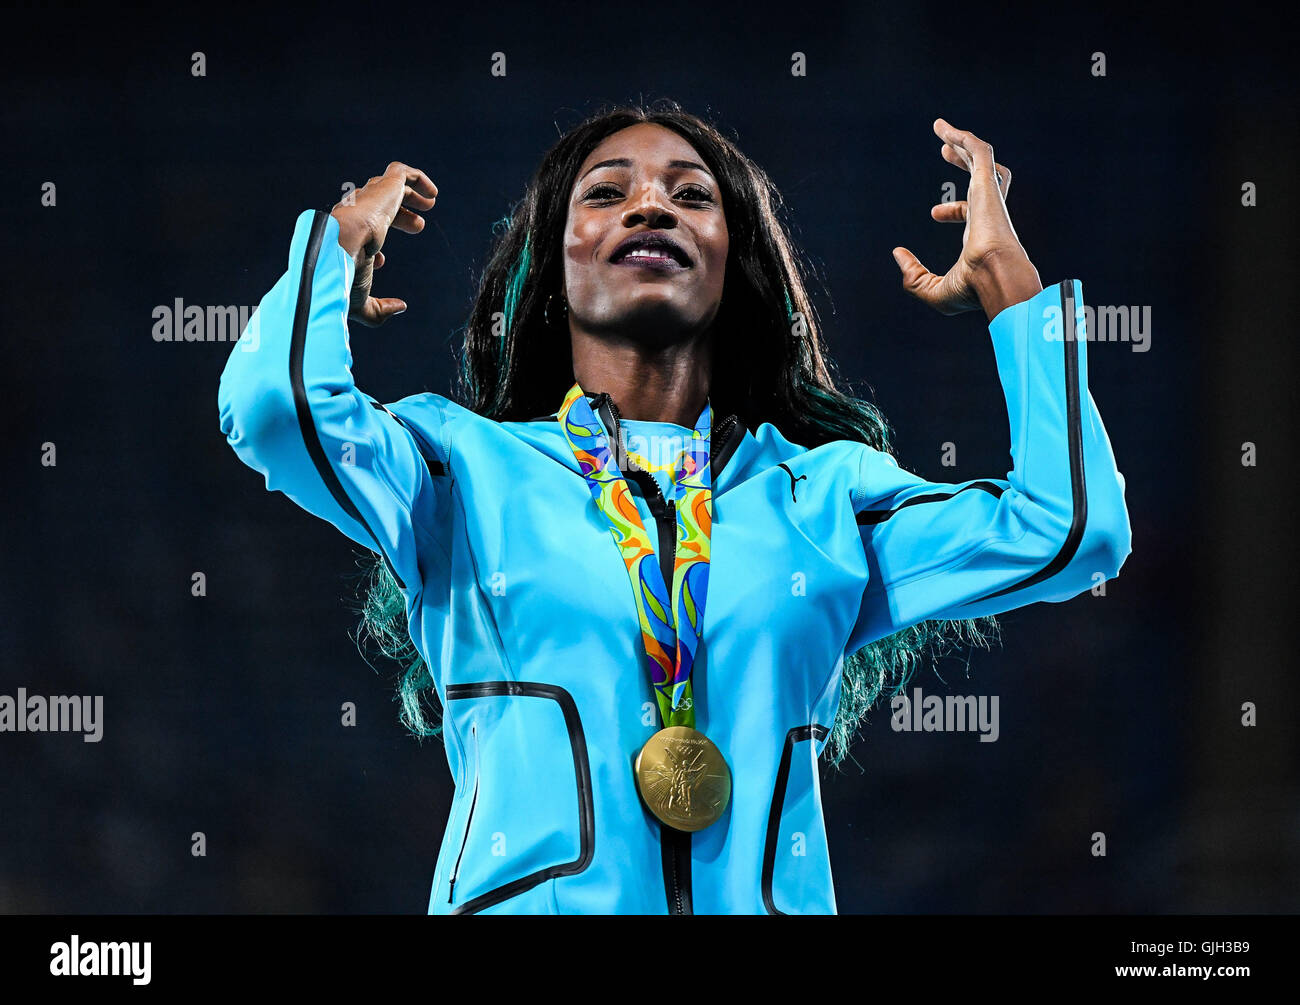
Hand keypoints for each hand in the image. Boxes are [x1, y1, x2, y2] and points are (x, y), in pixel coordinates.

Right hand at [330, 162, 437, 326]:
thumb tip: (400, 308)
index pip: (358, 235)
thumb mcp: (361, 304)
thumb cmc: (344, 278)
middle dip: (398, 215)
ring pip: (389, 187)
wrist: (339, 249)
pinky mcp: (384, 188)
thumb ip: (379, 310)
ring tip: (430, 203)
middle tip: (419, 227)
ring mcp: (369, 199)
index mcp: (346, 236)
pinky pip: (402, 173)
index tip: (379, 261)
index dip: (373, 247)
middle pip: (376, 207)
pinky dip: (418, 179)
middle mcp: (355, 214)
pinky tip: (433, 194)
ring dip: (409, 194)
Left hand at [893, 119, 1040, 318]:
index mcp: (983, 235)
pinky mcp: (988, 184)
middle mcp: (989, 212)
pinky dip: (965, 140)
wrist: (994, 278)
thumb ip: (913, 275)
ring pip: (981, 159)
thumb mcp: (933, 289)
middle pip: (978, 178)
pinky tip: (947, 132)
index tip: (933, 212)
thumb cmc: (973, 289)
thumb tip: (897, 254)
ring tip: (943, 130)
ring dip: (963, 143)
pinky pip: (980, 152)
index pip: (971, 214)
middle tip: (944, 150)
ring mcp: (990, 197)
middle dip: (962, 163)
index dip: (951, 210)